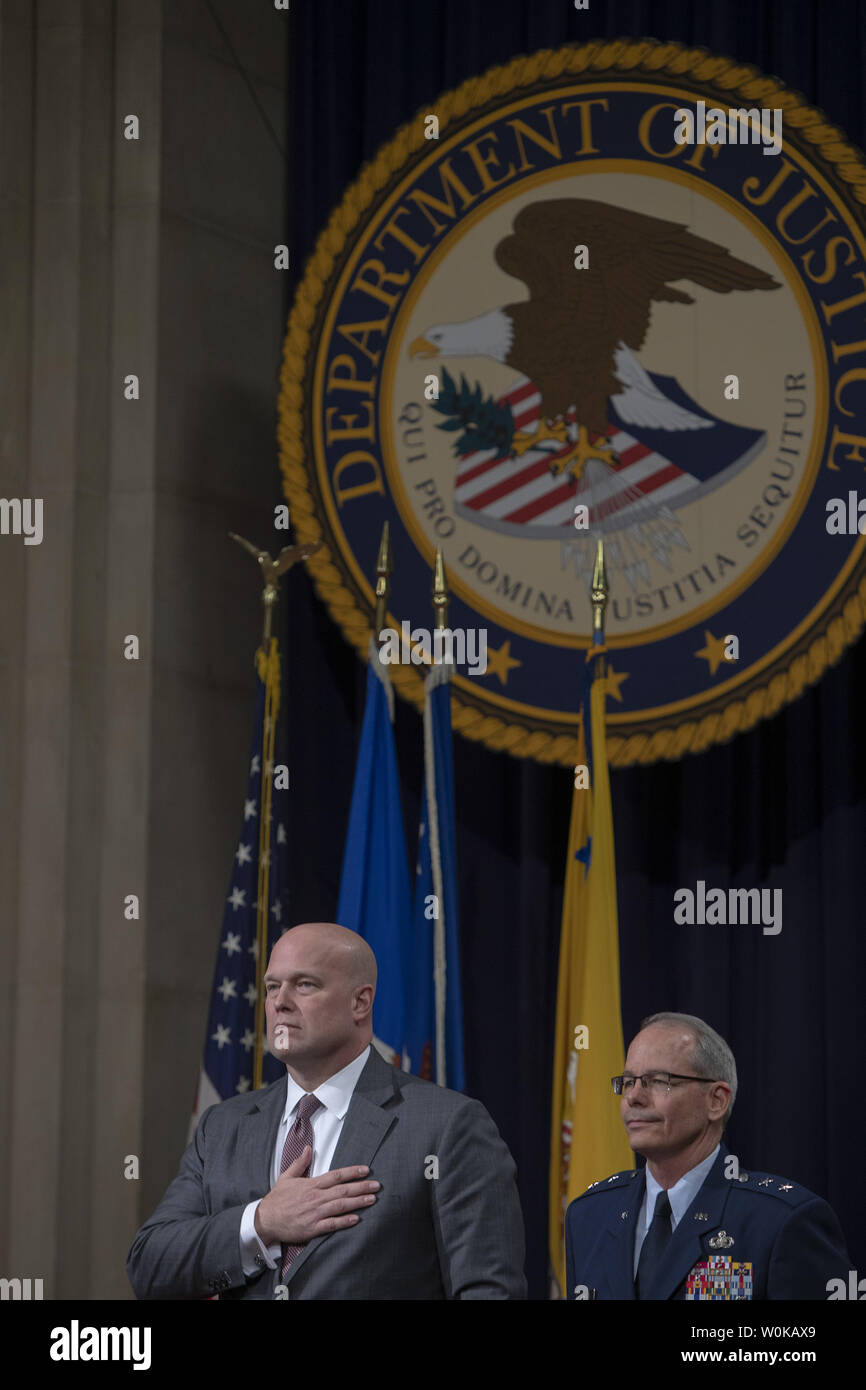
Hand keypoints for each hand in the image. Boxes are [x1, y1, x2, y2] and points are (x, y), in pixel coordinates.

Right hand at [254, 1147, 379, 1245]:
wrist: (265, 1220)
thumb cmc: (277, 1200)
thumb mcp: (286, 1177)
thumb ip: (299, 1163)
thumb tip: (308, 1148)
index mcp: (311, 1184)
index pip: (336, 1176)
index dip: (352, 1172)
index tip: (366, 1170)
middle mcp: (315, 1197)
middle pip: (343, 1190)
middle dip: (361, 1187)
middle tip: (377, 1185)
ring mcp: (315, 1213)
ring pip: (340, 1206)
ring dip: (358, 1202)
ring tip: (372, 1199)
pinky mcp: (312, 1228)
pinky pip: (332, 1224)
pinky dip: (344, 1221)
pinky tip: (356, 1219)